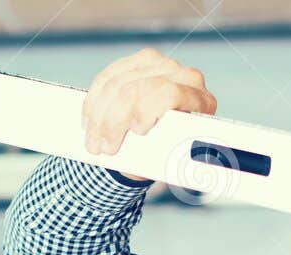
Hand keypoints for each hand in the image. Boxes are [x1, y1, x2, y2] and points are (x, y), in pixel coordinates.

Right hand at [81, 48, 216, 181]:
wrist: (168, 142)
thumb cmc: (173, 154)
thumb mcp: (174, 157)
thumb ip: (165, 150)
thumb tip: (143, 149)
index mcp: (202, 101)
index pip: (169, 94)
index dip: (146, 109)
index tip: (136, 131)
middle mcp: (185, 76)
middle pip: (138, 88)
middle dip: (114, 120)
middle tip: (102, 149)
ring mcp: (163, 65)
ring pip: (119, 82)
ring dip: (99, 114)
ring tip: (92, 142)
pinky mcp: (141, 62)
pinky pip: (109, 75)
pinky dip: (95, 100)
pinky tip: (88, 119)